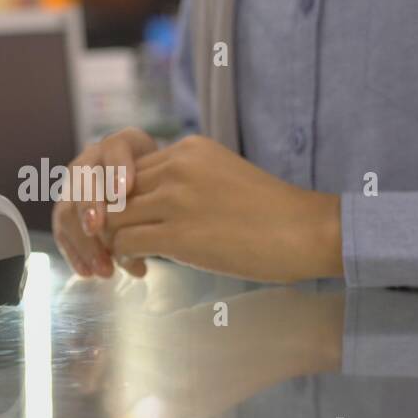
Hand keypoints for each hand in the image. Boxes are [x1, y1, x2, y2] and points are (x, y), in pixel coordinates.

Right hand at [52, 127, 156, 278]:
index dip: (117, 169)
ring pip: (68, 209)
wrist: (153, 190)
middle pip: (83, 181)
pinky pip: (63, 231)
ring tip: (105, 270)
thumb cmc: (165, 188)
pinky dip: (75, 254)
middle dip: (90, 207)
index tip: (124, 192)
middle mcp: (93, 161)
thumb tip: (153, 223)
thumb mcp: (169, 184)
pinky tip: (88, 273)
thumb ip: (163, 192)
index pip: (115, 149)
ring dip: (85, 241)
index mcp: (121, 145)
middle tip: (100, 230)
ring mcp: (75, 186)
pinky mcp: (67, 211)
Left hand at [102, 135, 343, 282]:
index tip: (135, 223)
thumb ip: (186, 181)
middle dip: (111, 220)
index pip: (129, 169)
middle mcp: (177, 166)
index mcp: (188, 149)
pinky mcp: (178, 234)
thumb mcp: (221, 176)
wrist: (306, 231)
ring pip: (112, 217)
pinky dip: (124, 258)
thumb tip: (152, 206)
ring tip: (133, 260)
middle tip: (124, 246)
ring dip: (113, 241)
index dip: (124, 199)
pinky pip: (125, 242)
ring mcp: (176, 199)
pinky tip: (141, 269)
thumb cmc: (270, 213)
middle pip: (114, 191)